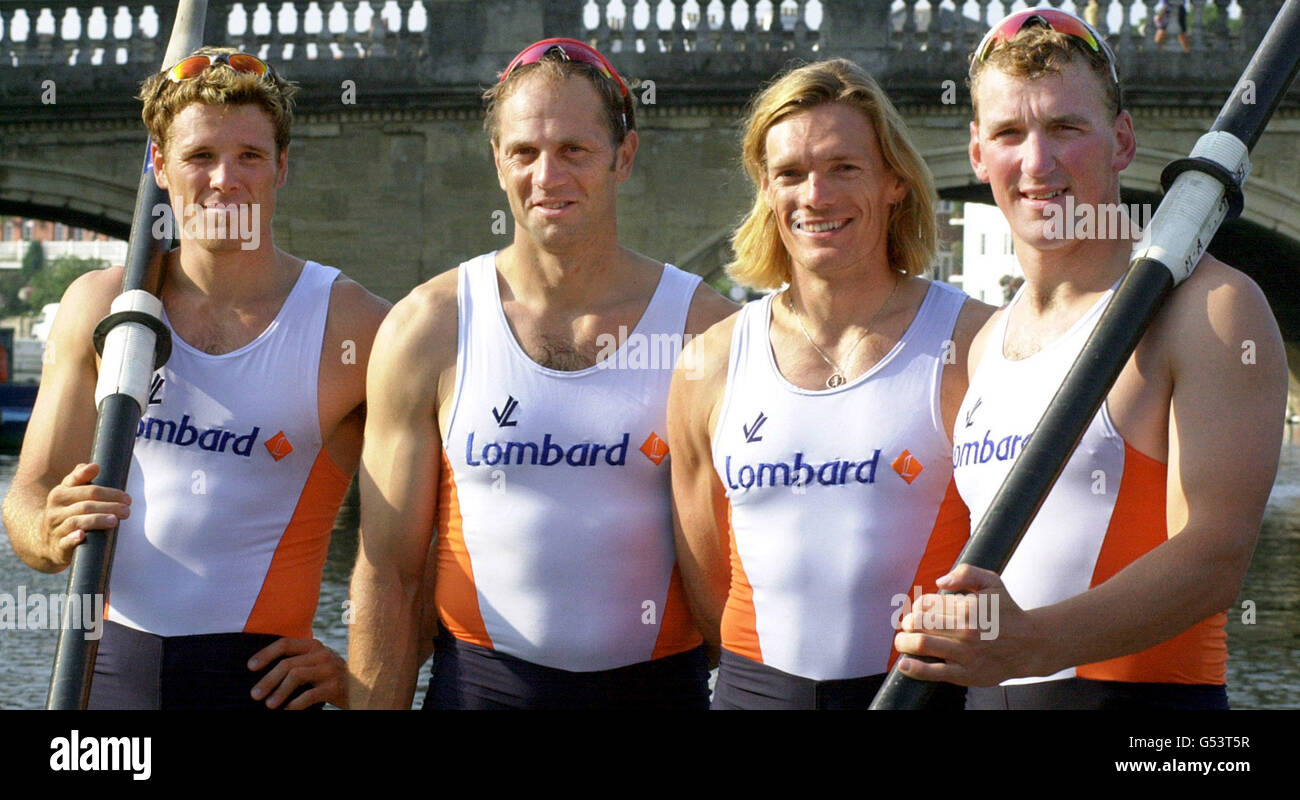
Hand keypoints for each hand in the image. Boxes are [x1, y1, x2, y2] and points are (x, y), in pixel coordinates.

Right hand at [42, 463, 130, 569]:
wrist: (44, 539)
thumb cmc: (65, 511)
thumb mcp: (68, 492)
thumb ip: (80, 478)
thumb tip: (94, 466)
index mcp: (59, 494)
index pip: (88, 489)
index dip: (109, 492)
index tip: (126, 497)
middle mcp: (55, 510)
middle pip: (86, 505)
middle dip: (109, 506)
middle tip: (127, 510)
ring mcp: (56, 529)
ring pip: (77, 521)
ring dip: (97, 520)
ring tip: (115, 520)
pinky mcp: (58, 547)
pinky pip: (64, 542)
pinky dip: (73, 538)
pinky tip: (82, 535)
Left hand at [249, 637, 347, 709]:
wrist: (361, 687)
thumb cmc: (329, 676)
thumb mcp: (315, 663)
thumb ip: (297, 660)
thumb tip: (262, 670)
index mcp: (313, 645)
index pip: (285, 644)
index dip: (265, 654)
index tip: (250, 667)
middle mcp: (321, 654)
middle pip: (287, 664)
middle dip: (267, 680)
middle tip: (254, 695)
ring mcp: (329, 669)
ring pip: (296, 676)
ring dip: (278, 692)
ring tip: (268, 705)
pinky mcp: (335, 686)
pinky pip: (309, 695)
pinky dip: (295, 704)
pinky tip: (286, 711)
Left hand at [892, 564, 1042, 686]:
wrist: (1030, 645)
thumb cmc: (1006, 612)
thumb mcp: (992, 582)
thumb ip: (965, 572)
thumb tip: (939, 581)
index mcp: (968, 606)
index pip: (926, 603)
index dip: (918, 606)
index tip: (920, 611)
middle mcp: (965, 630)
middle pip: (919, 622)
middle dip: (907, 623)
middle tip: (908, 626)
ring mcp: (964, 653)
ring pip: (921, 644)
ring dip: (904, 642)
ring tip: (903, 641)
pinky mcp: (965, 674)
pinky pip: (933, 672)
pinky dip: (914, 668)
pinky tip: (904, 664)